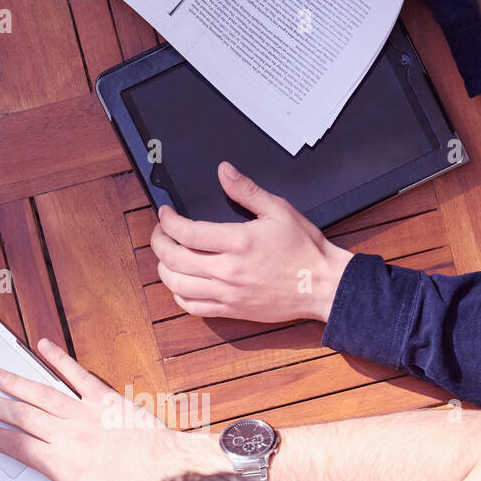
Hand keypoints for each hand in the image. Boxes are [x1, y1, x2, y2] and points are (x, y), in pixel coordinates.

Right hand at [0, 339, 221, 480]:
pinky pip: (78, 375)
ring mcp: (88, 414)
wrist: (176, 474)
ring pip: (42, 393)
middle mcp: (70, 435)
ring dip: (15, 382)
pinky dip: (60, 360)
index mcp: (62, 464)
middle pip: (22, 416)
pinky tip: (45, 347)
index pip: (16, 446)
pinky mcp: (108, 400)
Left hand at [150, 161, 352, 323]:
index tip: (165, 213)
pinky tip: (181, 282)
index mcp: (238, 242)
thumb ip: (247, 190)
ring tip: (166, 255)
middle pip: (174, 259)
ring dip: (164, 268)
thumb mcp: (279, 209)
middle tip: (160, 232)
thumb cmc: (304, 248)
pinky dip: (179, 294)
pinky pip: (192, 307)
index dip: (168, 221)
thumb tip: (224, 171)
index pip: (186, 232)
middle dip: (158, 242)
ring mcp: (228, 294)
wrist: (322, 285)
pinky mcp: (232, 310)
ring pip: (178, 285)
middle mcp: (228, 270)